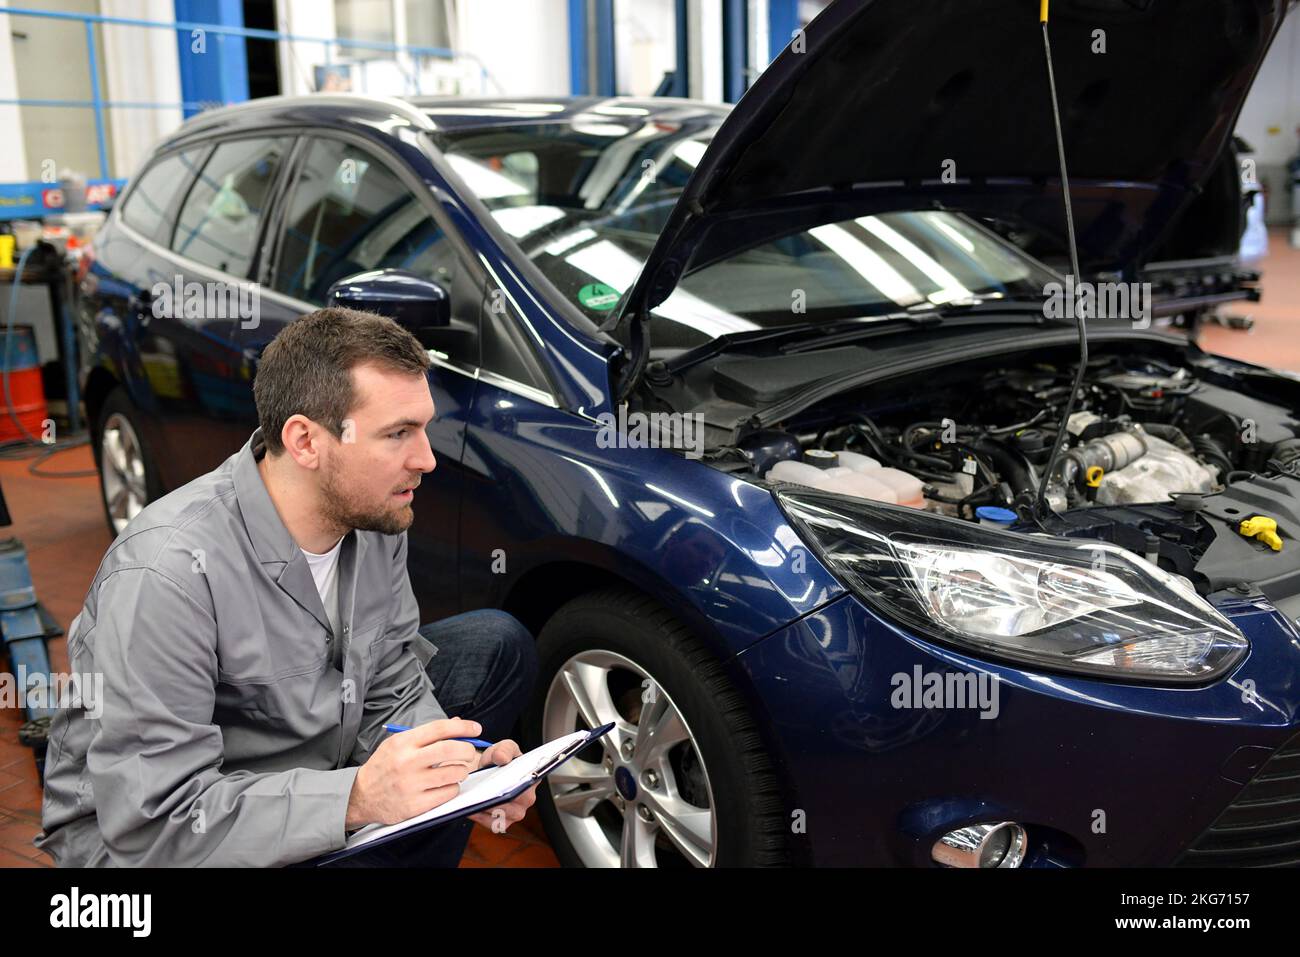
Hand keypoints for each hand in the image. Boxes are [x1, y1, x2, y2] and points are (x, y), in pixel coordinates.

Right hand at [346, 717, 482, 827]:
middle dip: (467, 749)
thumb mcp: (398, 744)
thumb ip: (426, 734)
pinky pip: (448, 793)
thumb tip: (457, 723)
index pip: (440, 728)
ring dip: (461, 771)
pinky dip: (453, 788)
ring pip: (454, 773)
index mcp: (403, 743)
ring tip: (455, 771)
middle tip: (469, 752)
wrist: (361, 797)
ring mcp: (411, 785)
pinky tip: (445, 786)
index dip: (463, 727)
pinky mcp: (415, 805)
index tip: (476, 729)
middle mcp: (407, 762)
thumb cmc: (383, 767)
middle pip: (451, 749)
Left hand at [468, 738, 537, 833]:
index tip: (500, 782)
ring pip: (501, 815)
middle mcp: (527, 799)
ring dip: (486, 807)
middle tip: (481, 792)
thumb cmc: (497, 760)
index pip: (526, 785)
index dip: (514, 785)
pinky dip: (479, 816)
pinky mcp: (503, 823)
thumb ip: (504, 749)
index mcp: (531, 779)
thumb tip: (502, 758)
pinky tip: (471, 807)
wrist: (486, 772)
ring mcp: (516, 813)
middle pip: (512, 803)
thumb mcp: (502, 748)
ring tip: (473, 798)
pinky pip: (491, 823)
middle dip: (496, 798)